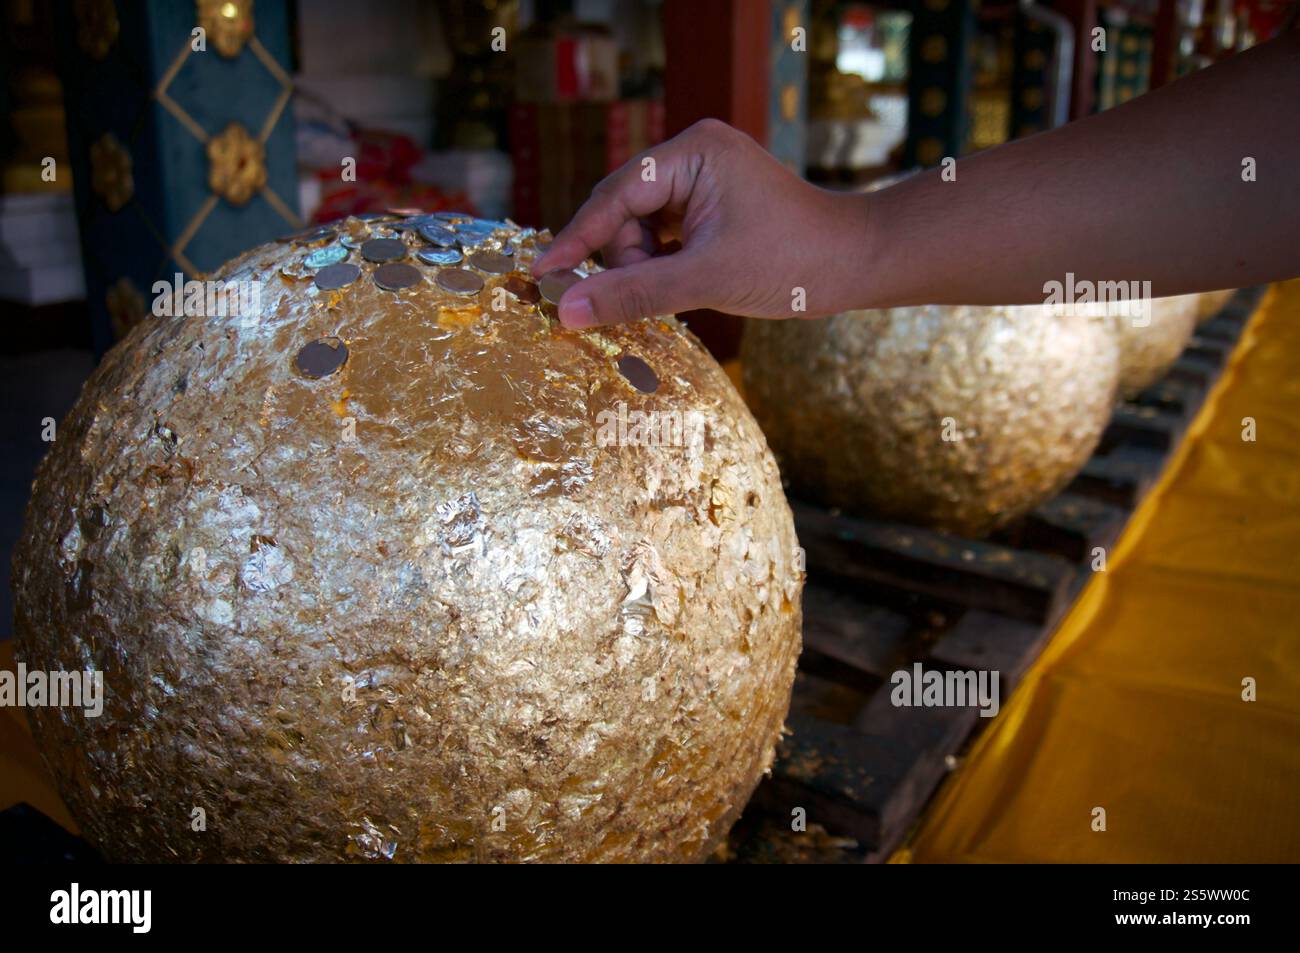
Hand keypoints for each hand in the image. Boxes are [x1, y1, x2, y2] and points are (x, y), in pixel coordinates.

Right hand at [531, 118, 873, 328]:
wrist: (855, 265)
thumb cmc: (792, 261)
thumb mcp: (705, 279)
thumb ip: (632, 294)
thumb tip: (567, 311)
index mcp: (693, 151)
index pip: (615, 196)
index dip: (577, 239)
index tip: (541, 275)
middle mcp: (693, 154)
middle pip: (624, 211)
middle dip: (622, 258)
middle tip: (626, 300)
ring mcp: (703, 179)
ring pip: (641, 228)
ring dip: (644, 266)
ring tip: (676, 291)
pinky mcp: (711, 204)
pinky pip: (664, 235)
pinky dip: (662, 265)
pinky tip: (677, 287)